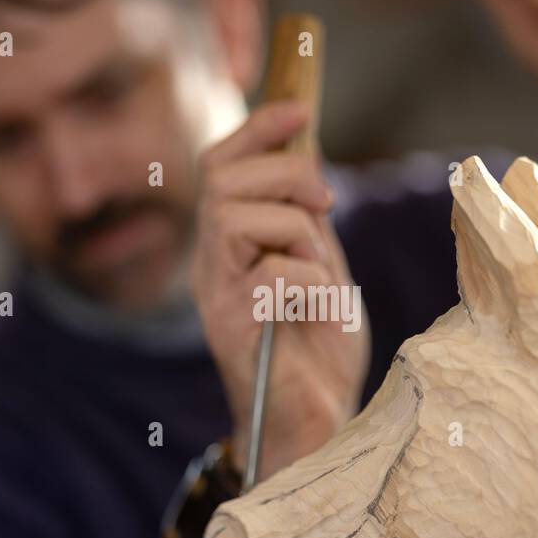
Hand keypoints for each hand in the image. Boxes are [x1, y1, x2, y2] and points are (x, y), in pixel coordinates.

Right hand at [191, 101, 370, 480]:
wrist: (319, 425)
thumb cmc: (319, 351)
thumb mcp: (321, 266)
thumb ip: (306, 219)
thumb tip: (306, 152)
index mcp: (227, 245)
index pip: (218, 164)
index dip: (255, 129)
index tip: (299, 112)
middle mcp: (210, 266)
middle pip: (221, 180)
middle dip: (285, 174)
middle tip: (327, 205)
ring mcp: (216, 298)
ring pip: (234, 216)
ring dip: (294, 229)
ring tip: (321, 265)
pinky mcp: (233, 330)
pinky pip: (271, 273)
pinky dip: (312, 280)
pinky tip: (322, 305)